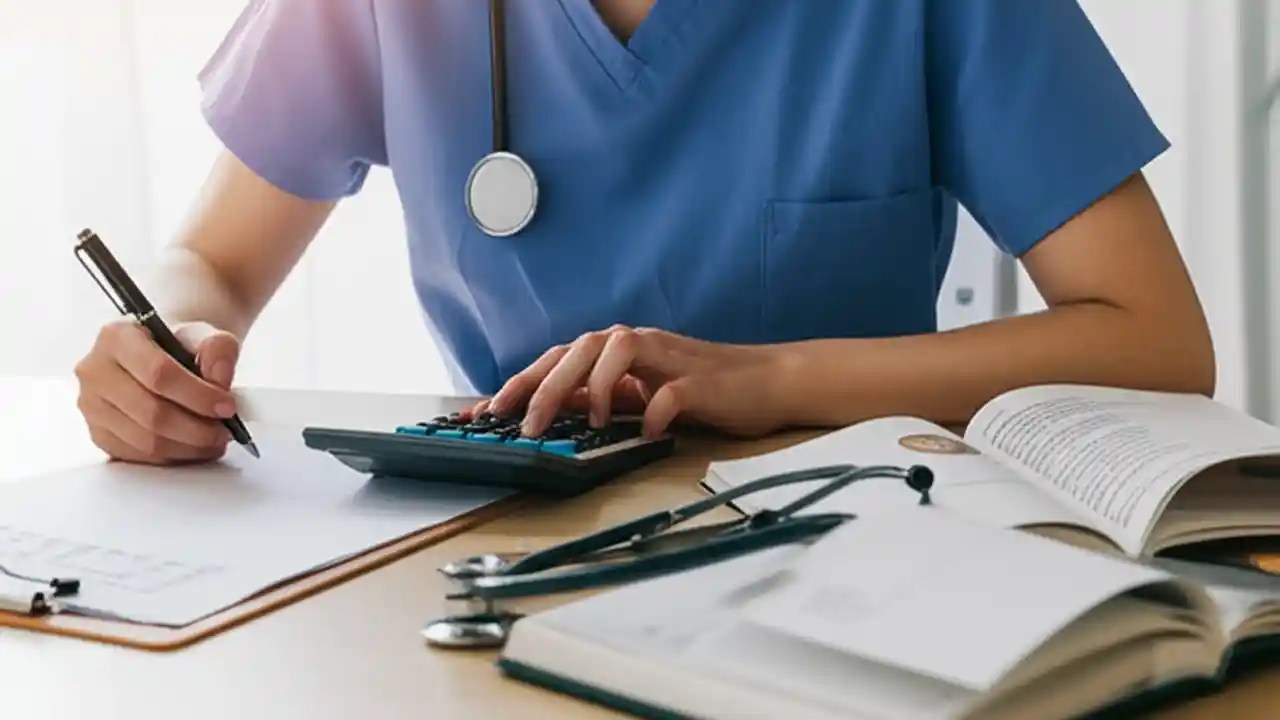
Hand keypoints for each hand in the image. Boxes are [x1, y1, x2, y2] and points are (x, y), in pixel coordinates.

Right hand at [75, 319, 241, 464]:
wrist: (162, 355)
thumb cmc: (179, 345)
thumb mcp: (204, 333)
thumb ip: (219, 348)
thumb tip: (220, 379)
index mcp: (117, 337)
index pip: (159, 373)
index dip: (198, 396)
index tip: (227, 407)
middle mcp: (95, 370)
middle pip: (151, 413)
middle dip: (197, 429)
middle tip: (226, 431)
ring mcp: (91, 405)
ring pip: (145, 441)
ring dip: (188, 447)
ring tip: (215, 440)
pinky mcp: (98, 433)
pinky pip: (138, 457)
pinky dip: (172, 457)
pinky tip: (193, 447)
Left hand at [483, 326, 797, 437]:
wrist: (767, 383)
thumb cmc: (701, 391)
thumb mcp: (639, 397)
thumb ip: (598, 399)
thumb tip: (548, 415)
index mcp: (615, 350)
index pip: (556, 360)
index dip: (517, 383)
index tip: (481, 414)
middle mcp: (635, 344)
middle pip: (576, 350)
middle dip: (543, 386)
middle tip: (521, 425)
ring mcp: (667, 358)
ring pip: (615, 352)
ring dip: (594, 387)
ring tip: (585, 424)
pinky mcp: (699, 380)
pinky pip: (668, 392)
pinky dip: (654, 411)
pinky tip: (649, 431)